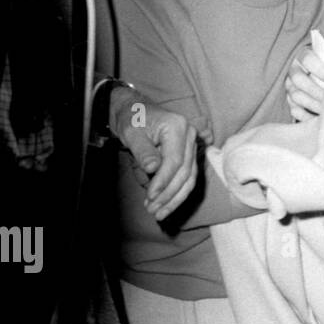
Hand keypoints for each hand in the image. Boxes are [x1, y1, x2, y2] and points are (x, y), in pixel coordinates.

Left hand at [109, 89, 200, 220]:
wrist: (135, 110)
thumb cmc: (133, 119)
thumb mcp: (132, 133)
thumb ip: (144, 152)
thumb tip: (153, 169)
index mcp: (178, 127)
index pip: (174, 161)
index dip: (163, 181)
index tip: (151, 196)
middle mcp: (190, 135)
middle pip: (185, 172)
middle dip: (169, 194)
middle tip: (153, 210)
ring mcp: (191, 145)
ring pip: (189, 178)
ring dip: (174, 198)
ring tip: (159, 212)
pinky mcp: (188, 154)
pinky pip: (187, 176)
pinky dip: (177, 192)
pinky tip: (165, 204)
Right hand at [286, 45, 323, 120]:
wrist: (323, 77)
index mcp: (303, 55)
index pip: (307, 59)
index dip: (319, 70)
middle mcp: (293, 70)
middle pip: (299, 79)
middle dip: (316, 90)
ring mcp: (289, 86)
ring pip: (296, 95)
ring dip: (313, 104)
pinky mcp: (290, 101)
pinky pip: (295, 110)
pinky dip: (307, 116)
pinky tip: (318, 119)